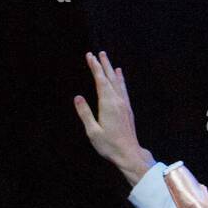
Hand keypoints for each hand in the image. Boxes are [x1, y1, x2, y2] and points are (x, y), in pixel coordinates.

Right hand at [73, 51, 153, 185]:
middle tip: (98, 53)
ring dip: (112, 70)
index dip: (95, 67)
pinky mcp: (128, 110)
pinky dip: (121, 81)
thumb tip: (78, 97)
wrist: (129, 154)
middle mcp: (118, 101)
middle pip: (110, 78)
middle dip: (103, 65)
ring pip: (118, 83)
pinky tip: (120, 77)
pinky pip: (124, 90)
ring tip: (108, 60)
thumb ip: (85, 113)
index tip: (90, 56)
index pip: (100, 80)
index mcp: (108, 104)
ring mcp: (124, 105)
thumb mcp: (92, 131)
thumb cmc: (110, 145)